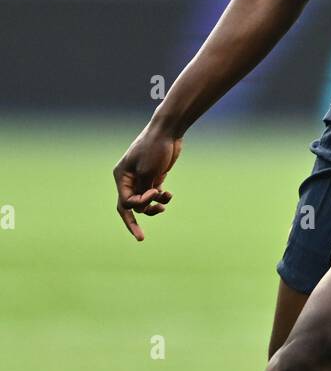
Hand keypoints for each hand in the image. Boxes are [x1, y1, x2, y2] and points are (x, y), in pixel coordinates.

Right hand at [113, 125, 181, 240]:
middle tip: (140, 238)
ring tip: (164, 203)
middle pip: (130, 207)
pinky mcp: (153, 178)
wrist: (168, 132)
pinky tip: (168, 195)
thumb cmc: (154, 149)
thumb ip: (144, 191)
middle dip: (135, 221)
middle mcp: (128, 180)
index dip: (139, 204)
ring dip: (154, 206)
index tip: (153, 194)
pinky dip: (161, 198)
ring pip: (144, 203)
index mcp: (121, 177)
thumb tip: (141, 206)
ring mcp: (141, 179)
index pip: (124, 203)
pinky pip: (154, 196)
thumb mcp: (148, 172)